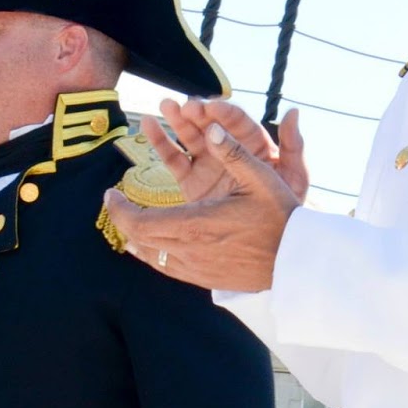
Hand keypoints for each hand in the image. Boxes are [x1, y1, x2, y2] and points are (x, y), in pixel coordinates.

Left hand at [102, 115, 299, 292]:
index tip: (110, 194)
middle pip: (139, 239)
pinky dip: (152, 254)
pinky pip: (167, 268)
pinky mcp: (205, 279)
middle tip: (114, 202)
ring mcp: (196, 269)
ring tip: (129, 220)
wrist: (297, 261)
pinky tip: (152, 245)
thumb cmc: (281, 217)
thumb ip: (233, 152)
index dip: (118, 210)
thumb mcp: (261, 177)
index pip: (139, 222)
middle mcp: (190, 250)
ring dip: (135, 238)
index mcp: (195, 224)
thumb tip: (212, 128)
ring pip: (151, 257)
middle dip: (121, 220)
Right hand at [153, 98, 307, 202]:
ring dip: (177, 120)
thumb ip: (293, 147)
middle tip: (186, 107)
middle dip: (198, 114)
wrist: (266, 242)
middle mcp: (229, 151)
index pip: (238, 123)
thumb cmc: (287, 208)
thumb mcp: (295, 178)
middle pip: (211, 125)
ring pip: (190, 137)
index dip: (224, 113)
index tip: (211, 107)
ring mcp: (208, 164)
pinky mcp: (191, 180)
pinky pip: (174, 158)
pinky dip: (161, 141)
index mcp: (254, 146)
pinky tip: (148, 123)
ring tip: (165, 106)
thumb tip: (293, 113)